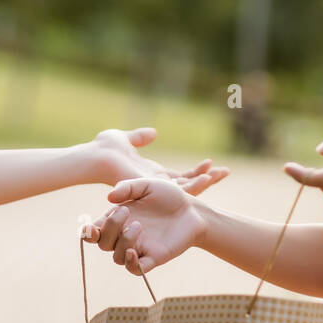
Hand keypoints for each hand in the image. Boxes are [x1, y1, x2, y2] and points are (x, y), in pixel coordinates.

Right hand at [81, 177, 207, 274]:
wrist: (193, 210)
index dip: (88, 232)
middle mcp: (125, 235)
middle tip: (126, 211)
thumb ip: (128, 187)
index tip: (90, 226)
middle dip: (110, 228)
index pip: (95, 231)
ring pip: (117, 257)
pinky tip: (135, 251)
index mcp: (118, 219)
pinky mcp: (153, 258)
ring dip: (122, 242)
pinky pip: (134, 269)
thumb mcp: (147, 185)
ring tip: (139, 226)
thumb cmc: (169, 196)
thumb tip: (109, 198)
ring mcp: (139, 248)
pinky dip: (131, 263)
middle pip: (103, 243)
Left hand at [89, 127, 228, 194]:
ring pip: (189, 187)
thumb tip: (154, 132)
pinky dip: (196, 183)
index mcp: (152, 176)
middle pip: (188, 183)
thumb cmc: (105, 149)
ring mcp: (157, 189)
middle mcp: (156, 186)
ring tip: (224, 171)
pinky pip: (180, 189)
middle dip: (208, 177)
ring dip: (207, 180)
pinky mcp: (155, 189)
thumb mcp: (126, 138)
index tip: (211, 164)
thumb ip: (141, 137)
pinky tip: (209, 176)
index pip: (179, 176)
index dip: (195, 171)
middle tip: (226, 170)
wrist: (96, 157)